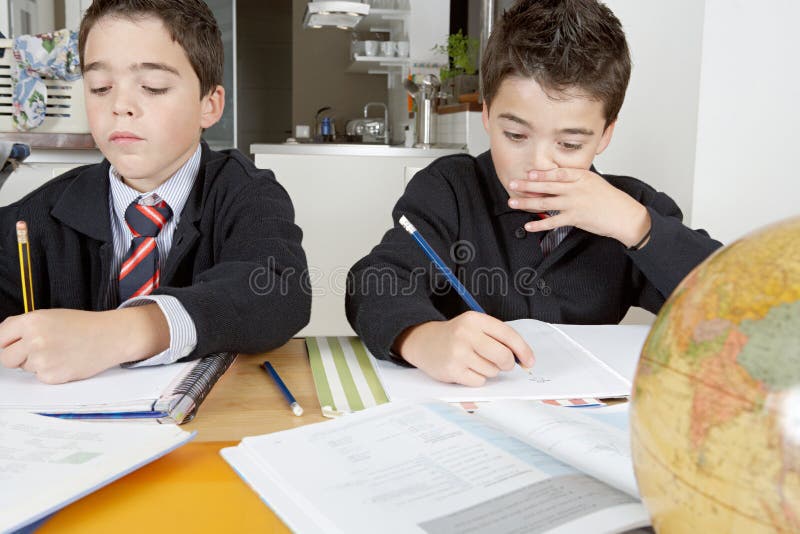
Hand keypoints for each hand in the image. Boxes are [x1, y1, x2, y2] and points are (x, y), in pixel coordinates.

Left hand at [0, 305, 169, 383]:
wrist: (110, 337)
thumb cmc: (83, 326)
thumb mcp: (50, 316)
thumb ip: (23, 327)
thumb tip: (1, 340)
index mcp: (32, 321)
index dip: (6, 342)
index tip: (10, 345)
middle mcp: (35, 340)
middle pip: (6, 358)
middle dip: (17, 356)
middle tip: (37, 350)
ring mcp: (43, 360)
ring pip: (24, 368)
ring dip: (36, 363)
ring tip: (59, 352)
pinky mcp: (52, 376)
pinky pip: (39, 377)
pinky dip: (50, 372)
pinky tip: (65, 361)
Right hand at [393, 311, 534, 385]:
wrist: (424, 342)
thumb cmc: (456, 336)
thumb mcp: (474, 327)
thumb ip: (498, 338)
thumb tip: (523, 359)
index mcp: (475, 319)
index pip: (508, 335)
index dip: (523, 350)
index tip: (529, 361)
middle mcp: (466, 334)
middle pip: (503, 356)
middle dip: (507, 364)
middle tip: (502, 364)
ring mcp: (458, 353)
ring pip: (492, 371)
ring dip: (489, 371)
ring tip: (475, 362)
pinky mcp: (452, 370)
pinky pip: (479, 381)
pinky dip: (477, 378)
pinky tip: (466, 369)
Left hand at [508, 168, 651, 247]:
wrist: (624, 214)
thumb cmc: (609, 199)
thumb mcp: (593, 181)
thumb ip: (575, 179)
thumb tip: (557, 178)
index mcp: (581, 176)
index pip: (557, 173)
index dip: (541, 173)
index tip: (528, 173)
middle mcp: (575, 188)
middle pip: (546, 186)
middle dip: (527, 185)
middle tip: (512, 184)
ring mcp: (574, 203)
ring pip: (545, 202)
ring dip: (526, 202)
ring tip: (513, 202)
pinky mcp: (575, 218)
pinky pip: (553, 221)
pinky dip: (539, 224)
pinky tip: (529, 225)